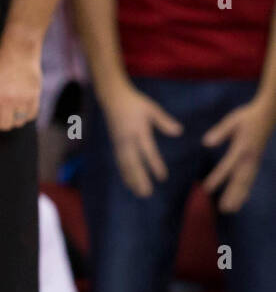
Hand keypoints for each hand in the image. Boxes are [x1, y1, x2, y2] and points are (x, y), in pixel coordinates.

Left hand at [0, 36, 41, 135]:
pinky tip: (21, 108)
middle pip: (4, 126)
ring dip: (13, 120)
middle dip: (0, 124)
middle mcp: (8, 99)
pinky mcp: (36, 96)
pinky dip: (25, 116)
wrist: (19, 52)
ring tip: (10, 111)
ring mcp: (23, 98)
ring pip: (18, 123)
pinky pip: (31, 117)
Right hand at [102, 81, 182, 196]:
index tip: (162, 178)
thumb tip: (179, 132)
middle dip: (139, 179)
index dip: (154, 165)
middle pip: (133, 163)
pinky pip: (120, 162)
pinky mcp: (116, 144)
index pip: (147, 151)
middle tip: (147, 193)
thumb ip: (164, 121)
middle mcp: (127, 140)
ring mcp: (119, 143)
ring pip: (125, 165)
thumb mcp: (151, 109)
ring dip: (132, 180)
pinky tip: (129, 182)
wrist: (112, 98)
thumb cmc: (135, 103)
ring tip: (139, 193)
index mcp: (137, 131)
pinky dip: (125, 174)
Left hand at [202, 100, 274, 212]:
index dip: (217, 178)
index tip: (207, 189)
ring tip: (230, 210)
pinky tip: (240, 200)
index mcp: (242, 148)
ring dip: (238, 197)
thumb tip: (206, 143)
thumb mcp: (232, 120)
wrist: (268, 115)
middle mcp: (249, 158)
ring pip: (246, 183)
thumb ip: (220, 132)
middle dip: (231, 195)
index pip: (227, 166)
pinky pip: (250, 180)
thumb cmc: (247, 116)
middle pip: (239, 180)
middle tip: (222, 209)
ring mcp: (254, 162)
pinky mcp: (256, 162)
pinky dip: (245, 191)